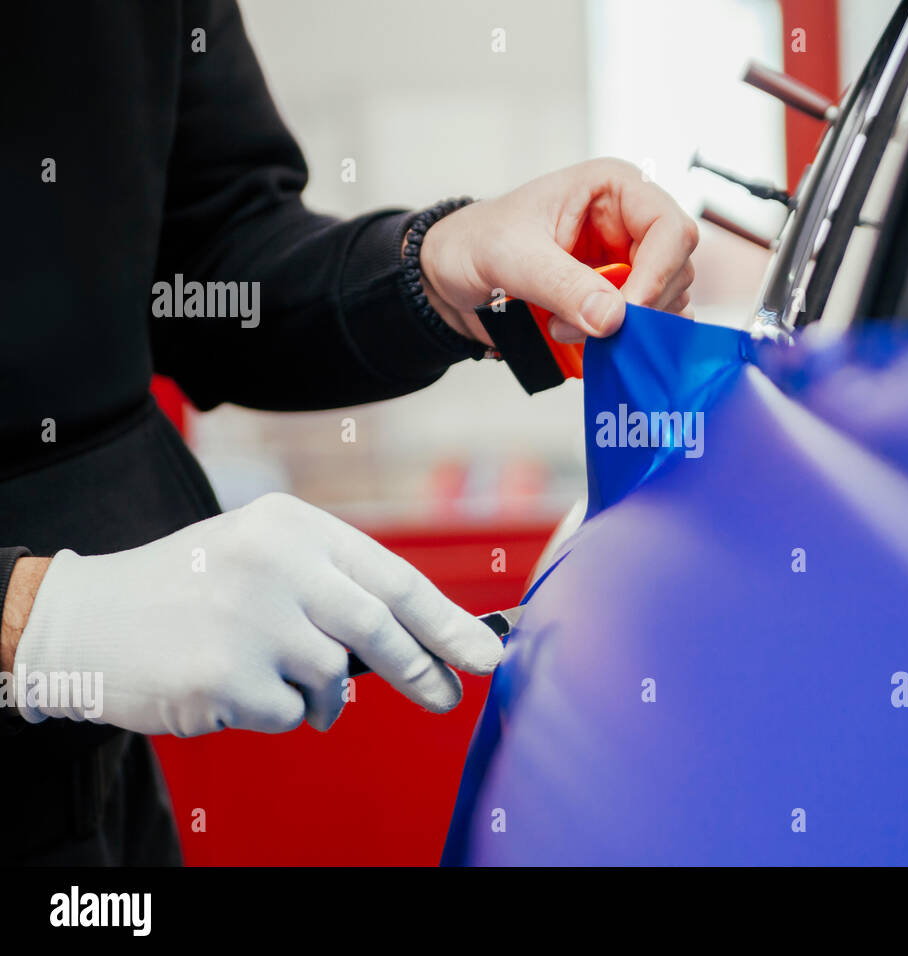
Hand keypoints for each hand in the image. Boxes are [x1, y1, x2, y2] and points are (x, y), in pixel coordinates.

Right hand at [11, 493, 501, 735]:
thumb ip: (333, 587)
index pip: (391, 576)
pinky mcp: (224, 674)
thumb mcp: (263, 557)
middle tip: (447, 697)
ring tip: (276, 680)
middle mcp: (275, 563)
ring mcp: (249, 619)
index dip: (445, 621)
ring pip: (332, 677)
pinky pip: (288, 714)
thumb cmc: (191, 590)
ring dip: (319, 696)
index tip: (485, 653)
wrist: (88, 619)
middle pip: (378, 626)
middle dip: (422, 667)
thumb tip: (423, 642)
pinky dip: (276, 714)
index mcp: (292, 526)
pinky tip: (235, 688)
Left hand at [418, 158, 699, 345]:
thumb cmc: (475, 242)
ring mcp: (630, 263)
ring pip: (667, 303)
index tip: (626, 312)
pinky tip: (584, 342)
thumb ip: (562, 285)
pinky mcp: (621, 299)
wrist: (449, 275)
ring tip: (563, 328)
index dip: (658, 273)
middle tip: (579, 327)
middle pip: (676, 270)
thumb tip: (612, 319)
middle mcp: (631, 223)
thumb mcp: (512, 257)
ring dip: (624, 328)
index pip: (671, 228)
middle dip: (635, 307)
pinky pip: (648, 327)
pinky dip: (625, 342)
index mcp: (614, 189)